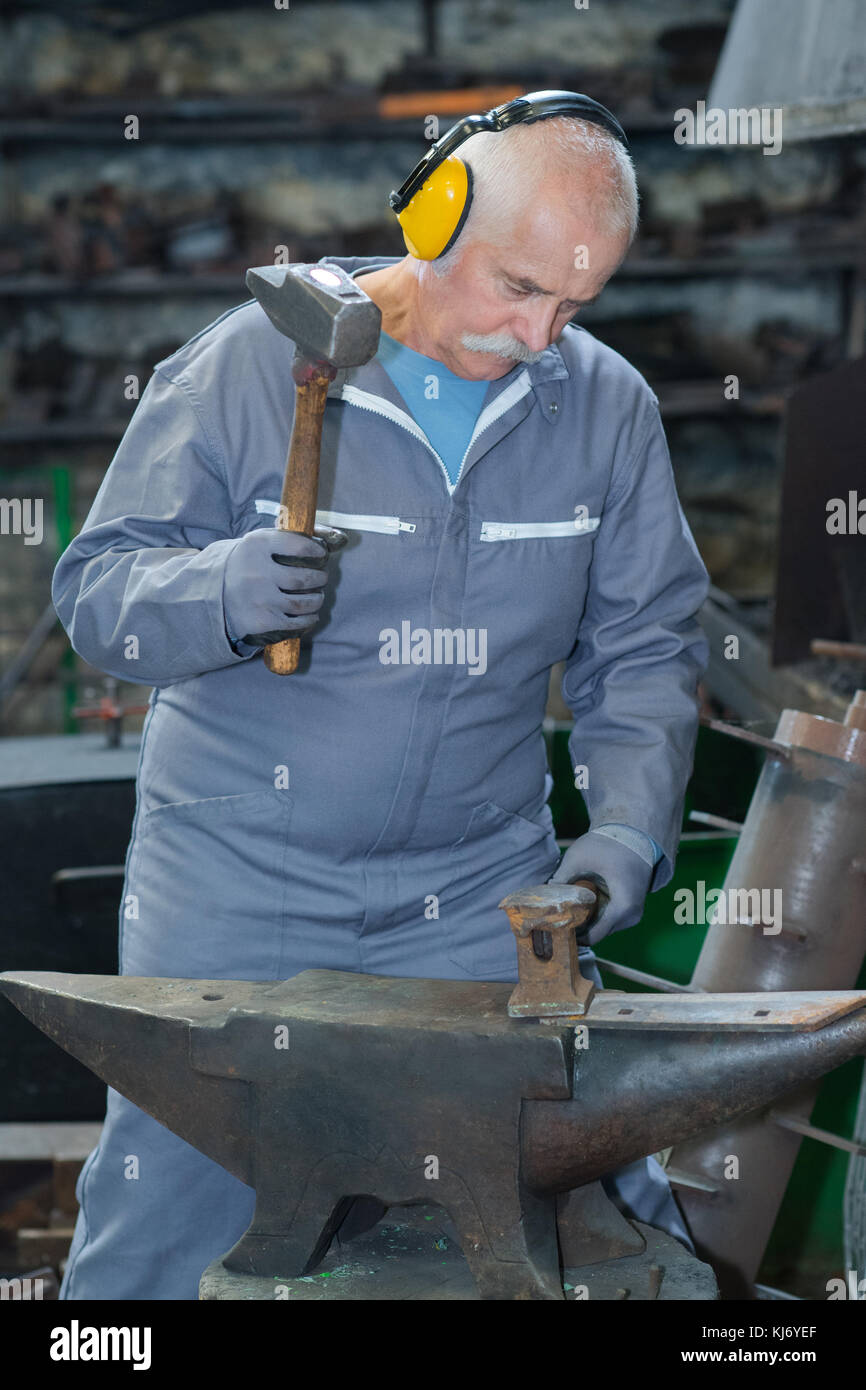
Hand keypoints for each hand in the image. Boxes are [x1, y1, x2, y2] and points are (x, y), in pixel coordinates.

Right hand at [223, 524, 347, 646]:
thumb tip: (340, 538)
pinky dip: (310, 619)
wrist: (216, 595)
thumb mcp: (263, 543)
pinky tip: (310, 614)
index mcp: (257, 545)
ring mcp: (260, 599)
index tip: (321, 556)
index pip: (301, 546)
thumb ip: (297, 537)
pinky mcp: (262, 621)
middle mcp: (257, 572)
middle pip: (305, 578)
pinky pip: (298, 623)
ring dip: (317, 600)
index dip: (318, 552)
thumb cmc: (249, 564)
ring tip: (316, 596)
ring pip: (305, 603)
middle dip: (320, 578)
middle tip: (320, 578)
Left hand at [547, 829, 651, 945]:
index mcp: (622, 907)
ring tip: (567, 905)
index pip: (592, 937)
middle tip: (555, 915)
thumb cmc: (610, 845)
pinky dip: (593, 913)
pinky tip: (581, 900)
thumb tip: (543, 895)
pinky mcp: (629, 910)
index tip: (553, 925)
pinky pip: (607, 919)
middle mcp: (630, 917)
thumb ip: (562, 877)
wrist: (636, 836)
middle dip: (575, 925)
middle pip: (595, 933)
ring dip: (584, 918)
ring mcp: (632, 915)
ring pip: (601, 927)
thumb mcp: (580, 857)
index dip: (570, 932)